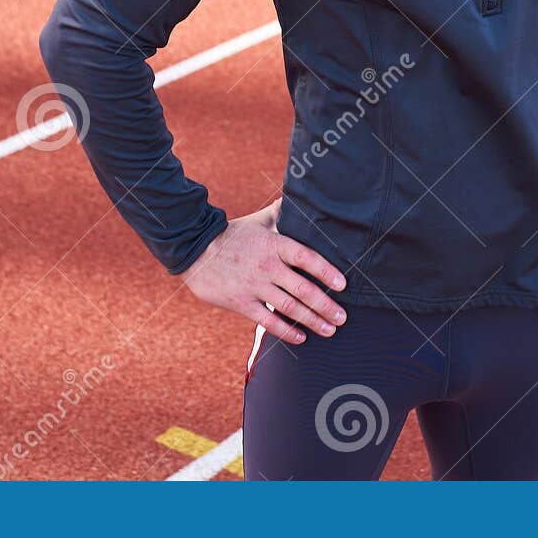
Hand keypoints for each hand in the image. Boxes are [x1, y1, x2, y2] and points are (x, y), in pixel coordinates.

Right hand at [180, 198, 347, 343]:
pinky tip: (301, 338)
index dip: (327, 272)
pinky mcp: (241, 302)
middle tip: (342, 317)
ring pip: (290, 308)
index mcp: (274, 244)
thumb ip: (280, 213)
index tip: (343, 285)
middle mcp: (267, 266)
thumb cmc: (231, 234)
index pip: (307, 258)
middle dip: (326, 305)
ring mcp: (254, 286)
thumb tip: (300, 199)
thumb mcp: (257, 221)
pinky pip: (268, 320)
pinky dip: (286, 331)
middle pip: (303, 288)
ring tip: (329, 330)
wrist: (193, 248)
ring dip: (312, 321)